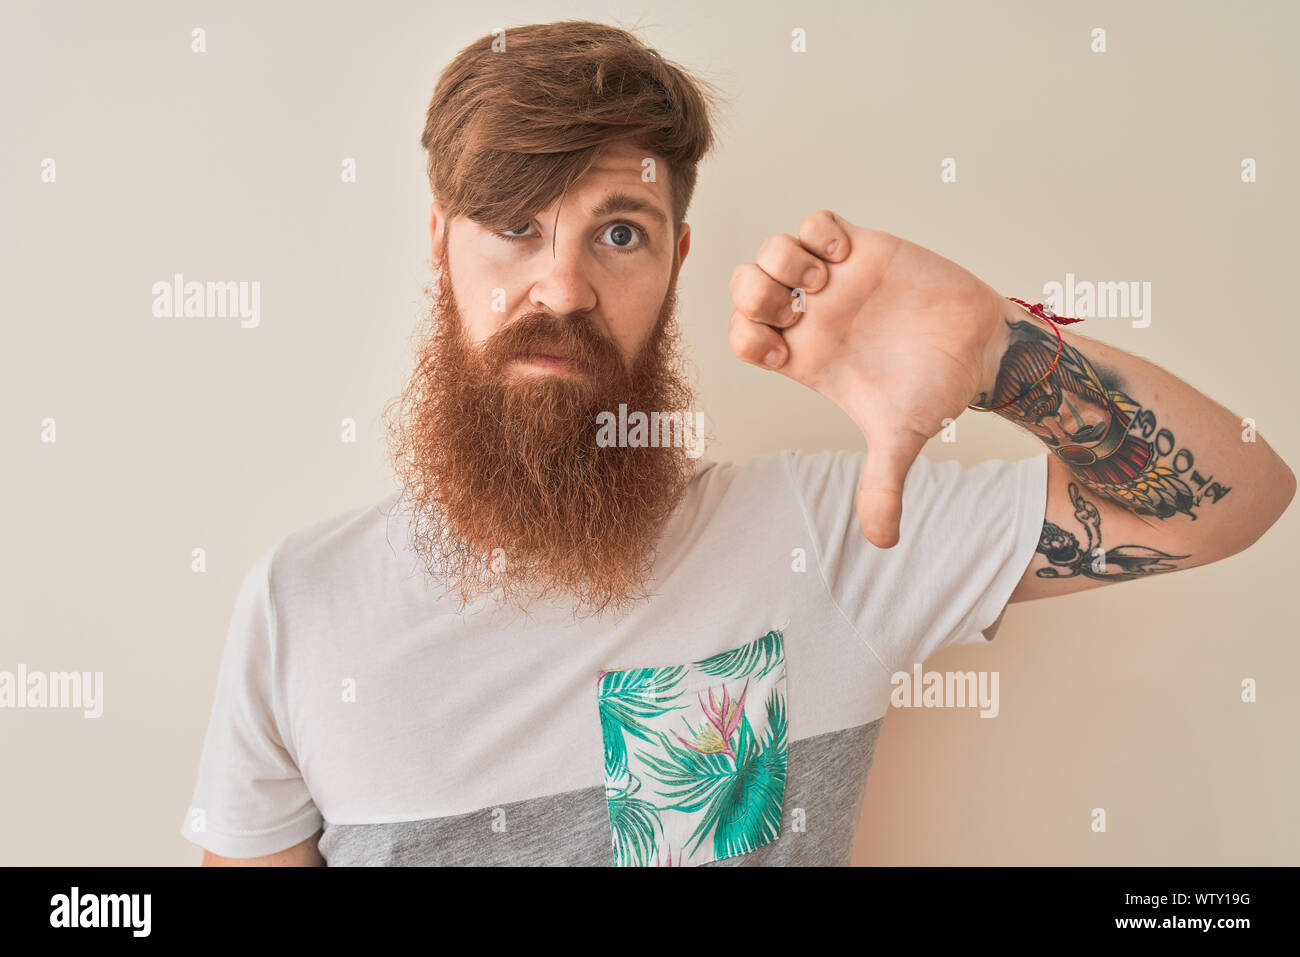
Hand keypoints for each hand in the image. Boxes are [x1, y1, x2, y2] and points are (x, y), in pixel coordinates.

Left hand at [728, 210, 1009, 547]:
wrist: (982, 352)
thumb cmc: (936, 391)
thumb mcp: (902, 439)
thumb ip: (884, 486)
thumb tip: (884, 542)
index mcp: (804, 357)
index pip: (741, 337)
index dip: (745, 337)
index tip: (782, 349)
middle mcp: (811, 317)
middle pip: (744, 286)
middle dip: (754, 290)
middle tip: (796, 306)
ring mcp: (834, 280)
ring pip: (774, 249)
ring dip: (786, 259)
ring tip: (827, 280)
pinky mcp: (864, 249)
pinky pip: (819, 222)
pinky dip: (822, 232)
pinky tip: (851, 256)